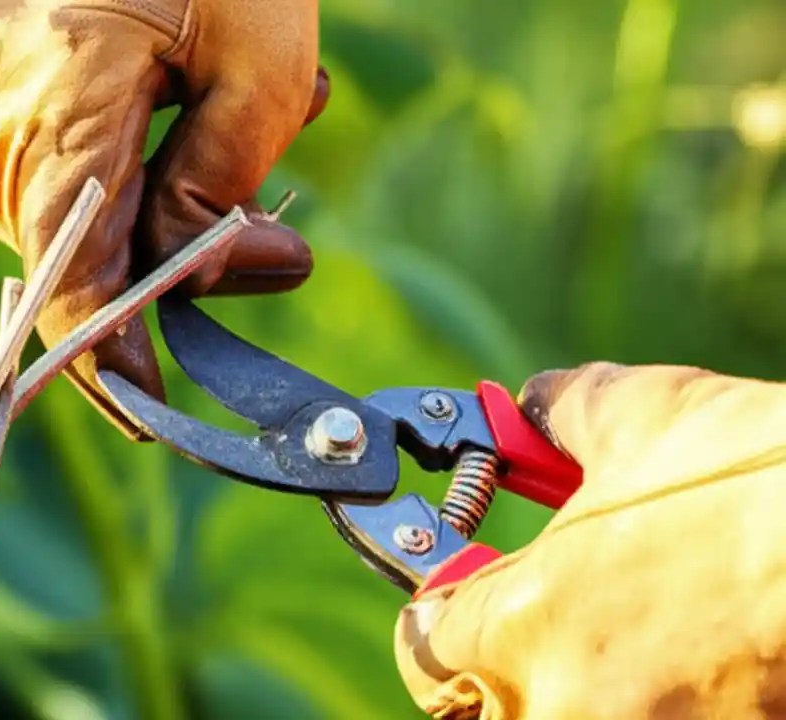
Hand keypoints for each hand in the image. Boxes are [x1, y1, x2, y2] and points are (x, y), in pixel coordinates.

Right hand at [0, 0, 328, 437]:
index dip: (123, 377)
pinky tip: (169, 88)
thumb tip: (234, 278)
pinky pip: (42, 166)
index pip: (73, 308)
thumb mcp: (256, 59)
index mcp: (53, 137)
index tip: (173, 416)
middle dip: (175, 265)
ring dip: (153, 198)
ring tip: (223, 106)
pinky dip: (114, 158)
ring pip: (66, 217)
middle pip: (78, 267)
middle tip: (268, 222)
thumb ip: (228, 190)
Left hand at [393, 362, 785, 718]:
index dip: (438, 611)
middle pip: (480, 711)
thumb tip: (535, 401)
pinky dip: (658, 701)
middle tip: (547, 625)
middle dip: (500, 669)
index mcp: (520, 624)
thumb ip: (561, 413)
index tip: (455, 591)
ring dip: (581, 689)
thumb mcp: (643, 416)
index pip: (422, 646)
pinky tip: (696, 664)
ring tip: (634, 642)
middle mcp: (562, 705)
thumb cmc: (759, 479)